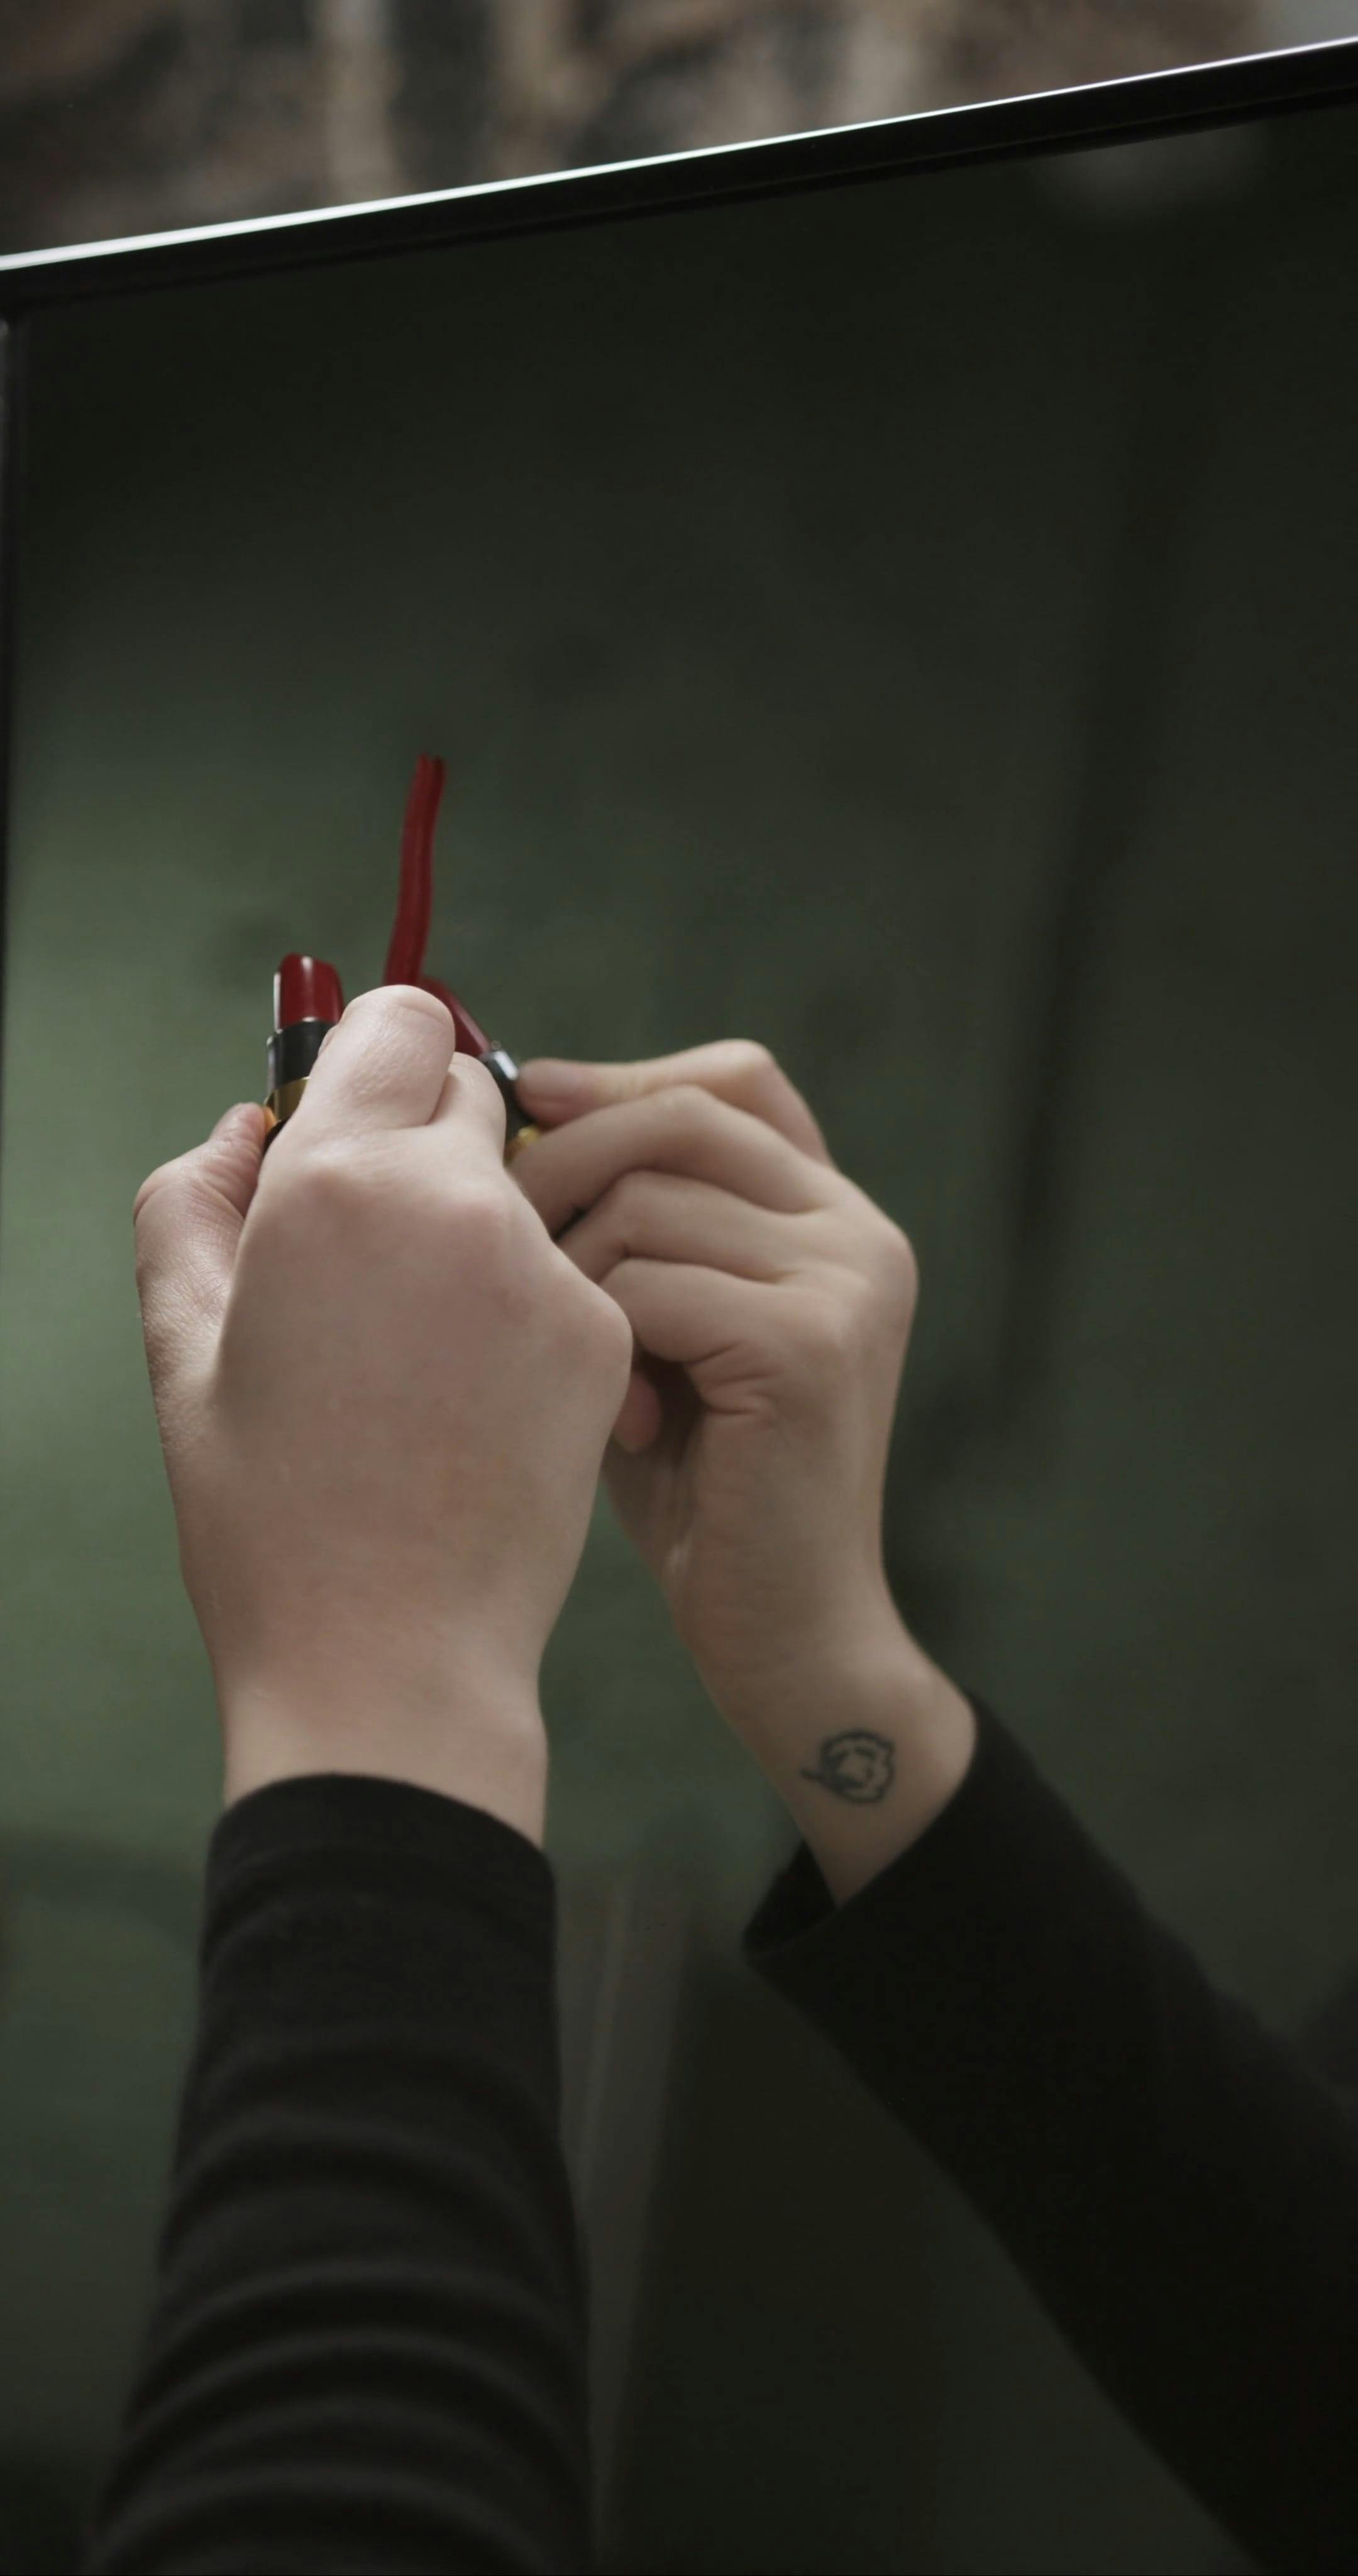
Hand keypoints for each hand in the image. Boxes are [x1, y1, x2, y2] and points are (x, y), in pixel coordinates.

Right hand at [133, 988, 633, 1832]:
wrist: (391, 1658)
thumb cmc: (267, 1513)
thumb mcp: (182, 1344)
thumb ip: (198, 1198)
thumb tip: (253, 1123)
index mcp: (336, 1181)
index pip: (401, 1022)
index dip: (376, 1062)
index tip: (357, 1124)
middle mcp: (455, 1198)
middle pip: (466, 1095)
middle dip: (423, 1147)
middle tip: (375, 1263)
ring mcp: (543, 1267)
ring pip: (520, 1192)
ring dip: (475, 1236)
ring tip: (419, 1362)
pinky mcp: (604, 1332)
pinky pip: (564, 1276)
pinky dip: (527, 1313)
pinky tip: (476, 1405)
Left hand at [511, 1039, 975, 1892]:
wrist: (785, 1635)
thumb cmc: (701, 1487)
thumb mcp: (666, 1329)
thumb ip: (632, 1231)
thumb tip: (520, 1117)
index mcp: (836, 1219)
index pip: (734, 1079)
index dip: (622, 1078)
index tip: (529, 1104)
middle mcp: (859, 1233)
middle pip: (682, 1116)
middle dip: (566, 1163)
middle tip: (498, 1240)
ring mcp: (845, 1284)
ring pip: (648, 1199)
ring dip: (572, 1271)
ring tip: (569, 1359)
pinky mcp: (808, 1346)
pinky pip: (649, 1284)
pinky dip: (600, 1342)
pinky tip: (615, 1420)